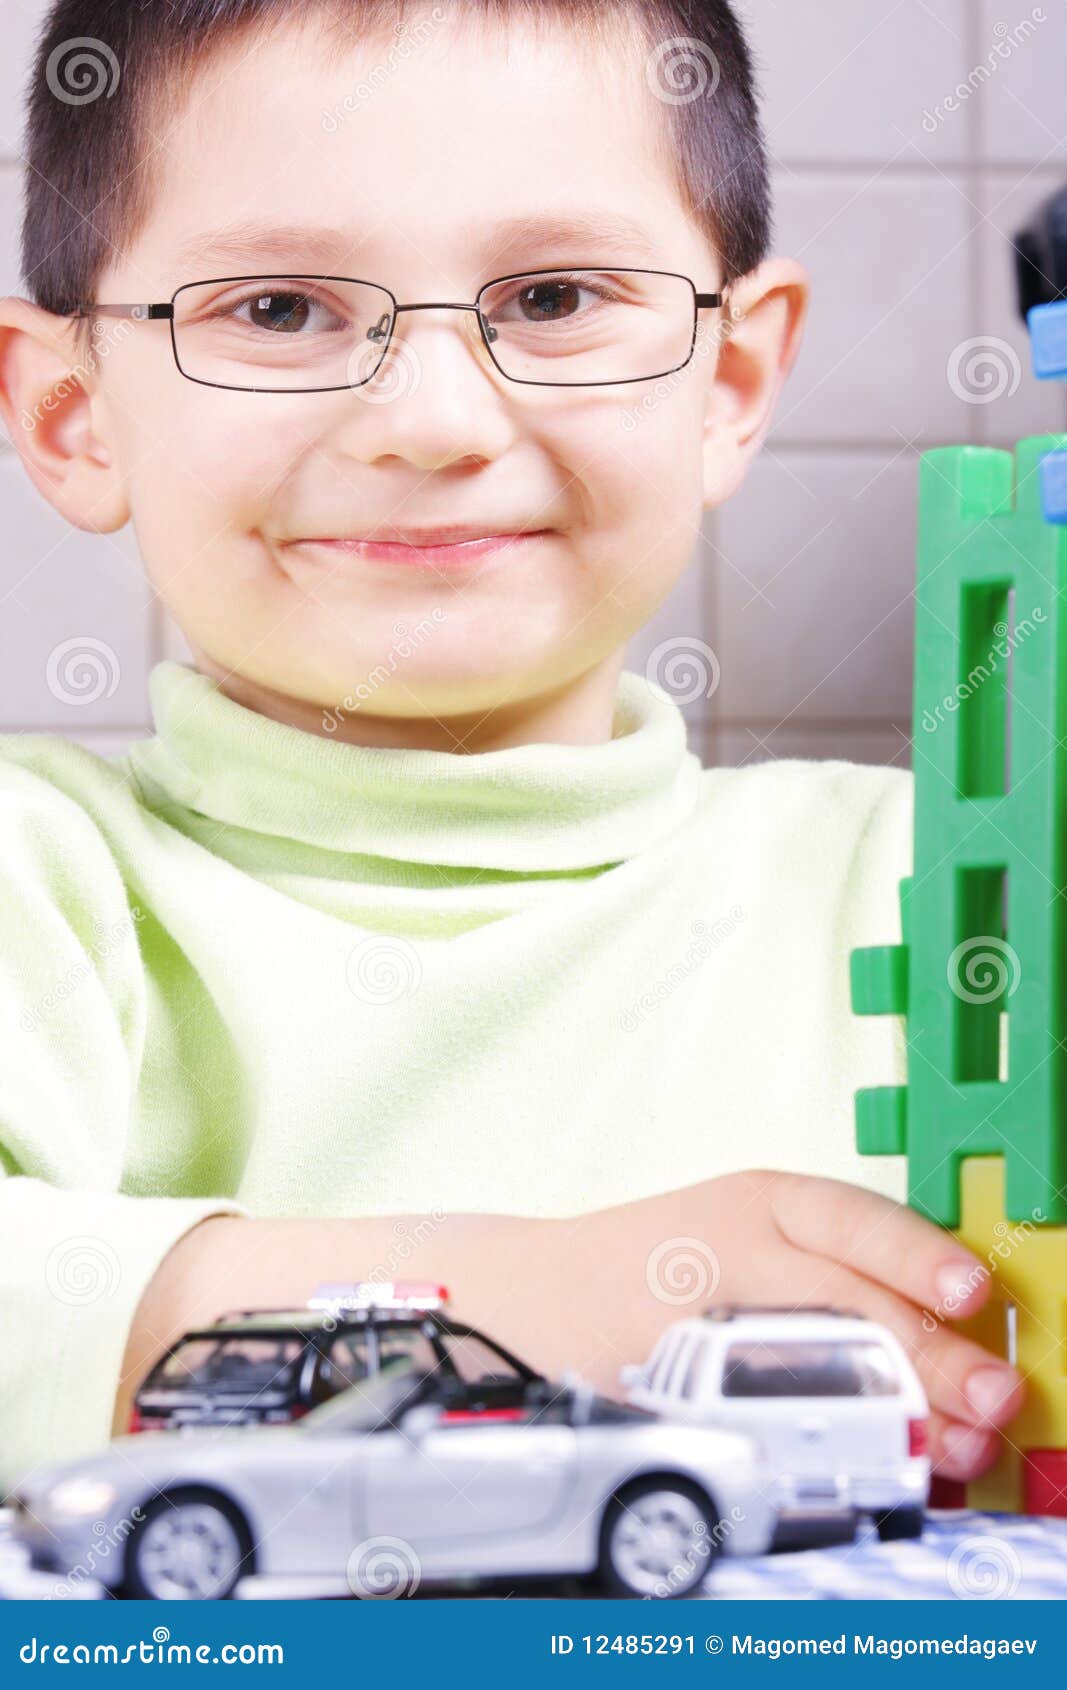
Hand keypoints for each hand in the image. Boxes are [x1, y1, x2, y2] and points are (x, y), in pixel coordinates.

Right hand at [673, 1169, 1022, 1482]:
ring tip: (948, 1446)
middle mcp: (733, 1253)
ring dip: (890, 1411)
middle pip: (840, 1299)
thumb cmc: (673, 1262)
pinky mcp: (675, 1389)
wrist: (548, 1289)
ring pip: (805, 1363)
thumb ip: (841, 1270)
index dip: (916, 1257)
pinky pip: (755, 1419)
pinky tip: (865, 1463)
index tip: (971, 1293)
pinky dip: (819, 1445)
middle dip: (927, 1355)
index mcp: (762, 1203)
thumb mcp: (754, 1231)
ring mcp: (700, 1323)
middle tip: (990, 1396)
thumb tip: (954, 1338)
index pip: (851, 1220)